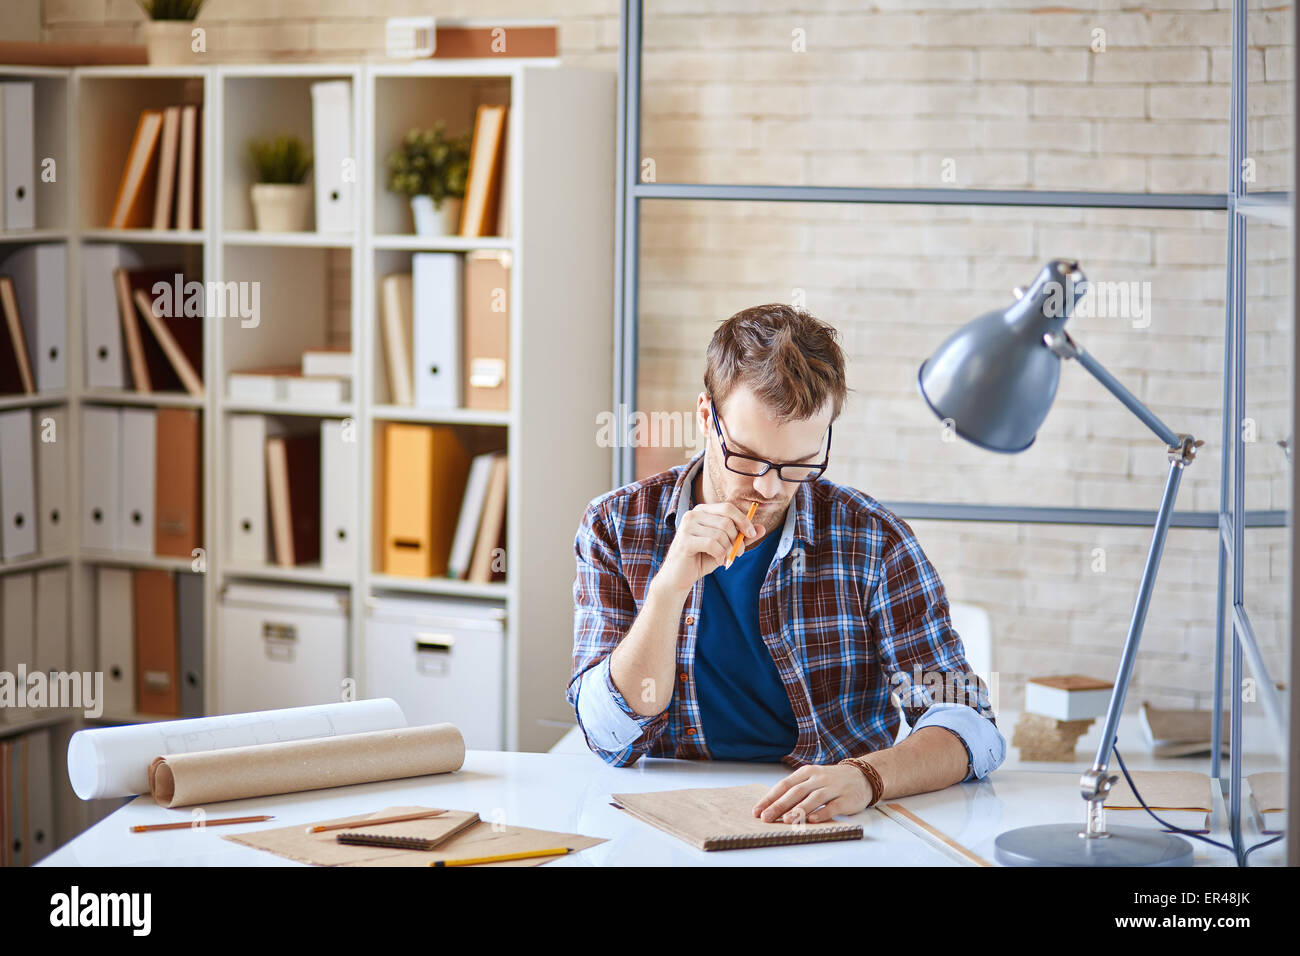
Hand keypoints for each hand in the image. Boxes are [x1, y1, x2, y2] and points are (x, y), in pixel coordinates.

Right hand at [655, 501, 764, 594]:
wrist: (678, 578)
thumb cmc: (701, 559)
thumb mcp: (725, 547)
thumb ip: (741, 537)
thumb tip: (762, 528)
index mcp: (702, 511)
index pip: (728, 508)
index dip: (743, 520)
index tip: (752, 534)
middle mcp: (693, 514)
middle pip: (726, 521)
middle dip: (737, 539)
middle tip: (737, 553)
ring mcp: (687, 526)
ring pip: (721, 534)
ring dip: (728, 550)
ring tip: (724, 559)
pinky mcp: (685, 540)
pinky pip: (713, 544)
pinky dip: (720, 555)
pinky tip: (717, 561)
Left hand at [752, 764, 871, 824]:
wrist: (862, 776)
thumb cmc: (831, 780)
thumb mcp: (812, 779)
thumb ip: (796, 790)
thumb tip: (773, 806)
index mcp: (807, 772)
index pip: (784, 784)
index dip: (770, 798)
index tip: (758, 810)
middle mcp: (818, 778)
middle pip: (796, 792)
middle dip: (779, 805)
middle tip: (766, 817)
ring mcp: (833, 787)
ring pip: (814, 798)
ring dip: (799, 810)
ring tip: (787, 819)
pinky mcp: (846, 798)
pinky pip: (833, 806)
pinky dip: (822, 813)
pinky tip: (812, 820)